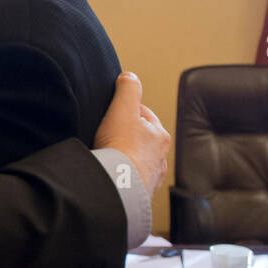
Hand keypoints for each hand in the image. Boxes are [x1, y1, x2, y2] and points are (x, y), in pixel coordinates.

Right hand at [94, 71, 170, 192]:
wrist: (117, 186)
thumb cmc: (121, 148)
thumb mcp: (122, 109)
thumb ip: (128, 89)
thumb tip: (130, 76)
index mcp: (160, 135)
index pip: (143, 115)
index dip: (125, 111)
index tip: (111, 114)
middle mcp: (160, 156)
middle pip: (141, 139)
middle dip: (126, 136)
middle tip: (106, 135)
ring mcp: (151, 176)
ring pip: (138, 160)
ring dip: (125, 158)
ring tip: (108, 157)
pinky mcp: (141, 192)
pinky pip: (132, 179)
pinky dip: (123, 176)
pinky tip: (112, 174)